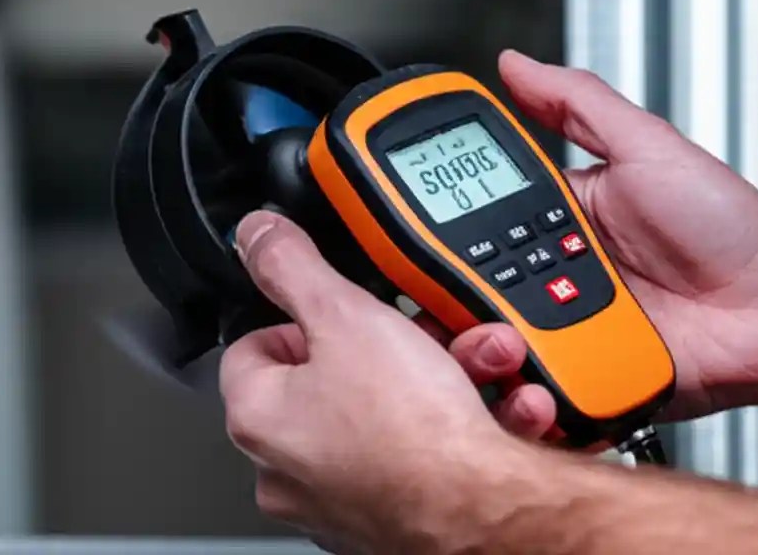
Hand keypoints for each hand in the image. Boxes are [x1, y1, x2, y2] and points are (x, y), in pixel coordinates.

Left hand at [220, 211, 526, 552]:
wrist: (487, 512)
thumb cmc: (409, 434)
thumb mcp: (347, 315)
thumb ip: (294, 268)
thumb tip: (256, 237)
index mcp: (260, 419)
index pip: (256, 347)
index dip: (305, 317)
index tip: (342, 309)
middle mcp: (290, 469)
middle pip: (339, 377)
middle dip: (401, 344)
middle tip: (432, 333)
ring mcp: (345, 499)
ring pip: (394, 412)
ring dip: (447, 378)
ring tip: (483, 364)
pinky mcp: (399, 519)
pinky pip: (430, 454)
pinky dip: (468, 425)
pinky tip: (501, 409)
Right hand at [458, 52, 757, 427]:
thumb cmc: (728, 231)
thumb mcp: (647, 146)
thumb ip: (576, 104)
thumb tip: (515, 66)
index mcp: (553, 222)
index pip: (468, 225)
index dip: (434, 234)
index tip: (411, 238)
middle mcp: (547, 281)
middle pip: (462, 296)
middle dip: (448, 302)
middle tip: (477, 298)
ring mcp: (561, 337)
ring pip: (484, 355)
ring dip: (481, 354)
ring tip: (510, 344)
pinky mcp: (579, 388)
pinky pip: (527, 404)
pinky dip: (521, 403)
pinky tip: (536, 387)